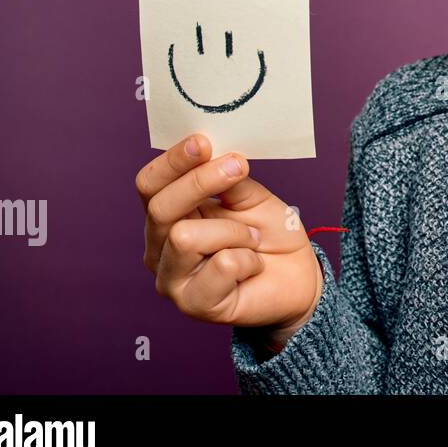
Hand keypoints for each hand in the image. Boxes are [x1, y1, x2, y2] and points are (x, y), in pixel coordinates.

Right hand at [137, 134, 321, 349]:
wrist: (298, 275)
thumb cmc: (268, 233)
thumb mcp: (249, 195)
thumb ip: (225, 177)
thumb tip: (211, 152)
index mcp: (167, 215)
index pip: (149, 185)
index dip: (172, 162)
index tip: (202, 142)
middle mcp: (159, 247)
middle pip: (160, 208)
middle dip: (201, 183)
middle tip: (239, 169)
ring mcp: (171, 279)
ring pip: (186, 237)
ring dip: (234, 231)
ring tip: (251, 238)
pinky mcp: (194, 304)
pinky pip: (221, 264)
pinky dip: (248, 258)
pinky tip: (253, 265)